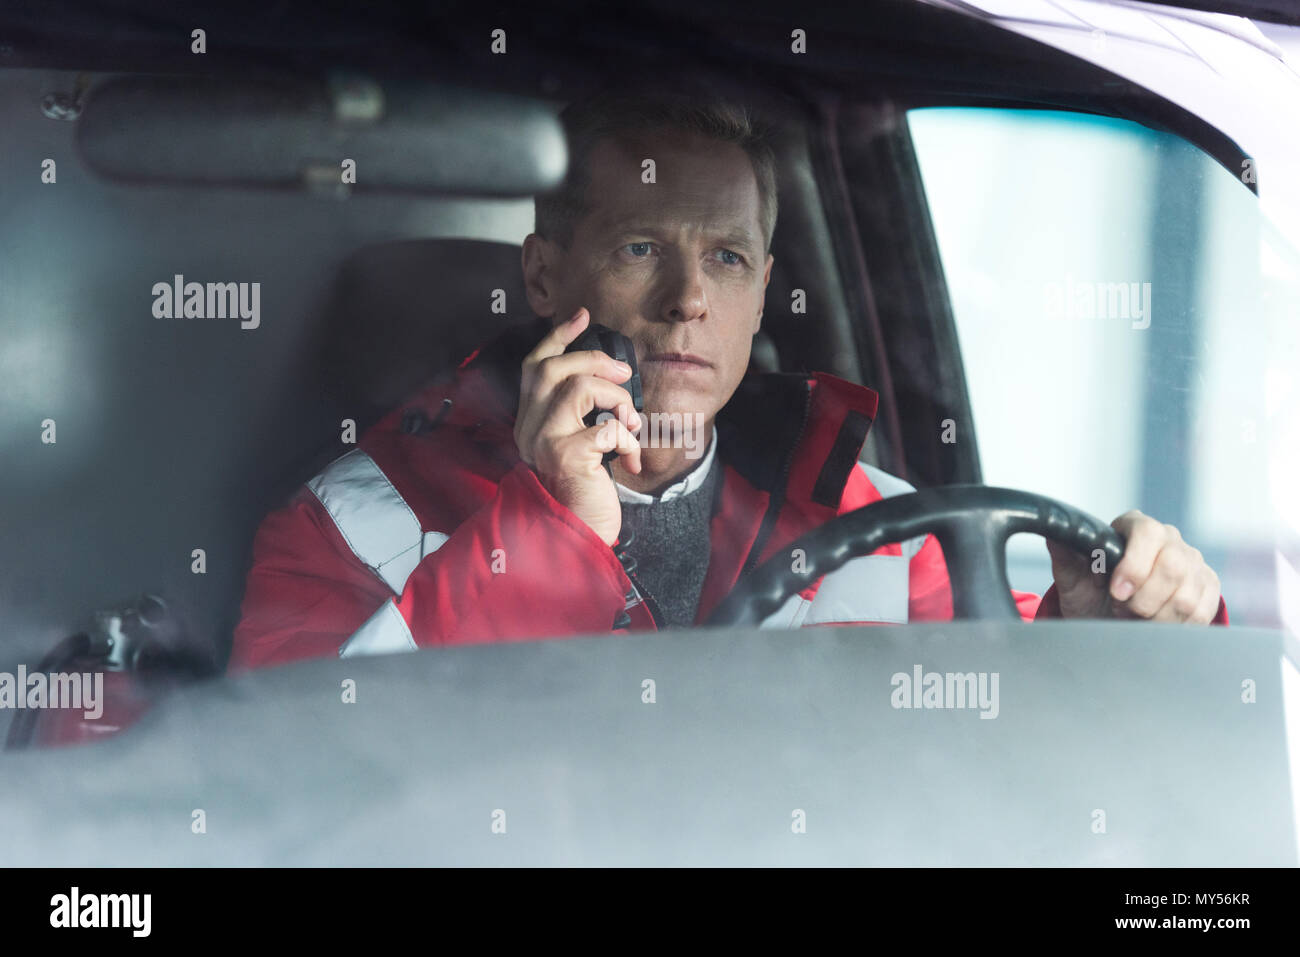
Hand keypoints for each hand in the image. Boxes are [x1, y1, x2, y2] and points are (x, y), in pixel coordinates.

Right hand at [514, 308, 641, 545]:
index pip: (535, 365)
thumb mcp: (580, 445)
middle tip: (624, 371)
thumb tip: (612, 374)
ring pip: (577, 388)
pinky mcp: (567, 458)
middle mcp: (529, 428)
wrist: (578, 537)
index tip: (584, 316)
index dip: (559, 336)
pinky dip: (628, 438)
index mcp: (530, 422)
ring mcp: (544, 442)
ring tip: (633, 422)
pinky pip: (606, 427)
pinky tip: (631, 460)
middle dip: (593, 359)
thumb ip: (583, 414)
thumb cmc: (584, 493)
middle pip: (552, 368)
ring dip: (616, 398)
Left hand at [1045, 510, 1220, 621]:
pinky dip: (1174, 626)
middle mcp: (1169, 539)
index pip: (1148, 533)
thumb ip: (1066, 552)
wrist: (1109, 620)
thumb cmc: (1090, 593)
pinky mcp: (1208, 588)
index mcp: (1135, 527)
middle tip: (1121, 609)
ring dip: (1156, 616)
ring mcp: (1193, 563)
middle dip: (1143, 599)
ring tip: (1135, 616)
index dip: (1135, 566)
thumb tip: (1056, 530)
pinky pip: (1202, 612)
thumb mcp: (1072, 576)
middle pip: (1173, 567)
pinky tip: (1155, 623)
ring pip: (1187, 596)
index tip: (1116, 592)